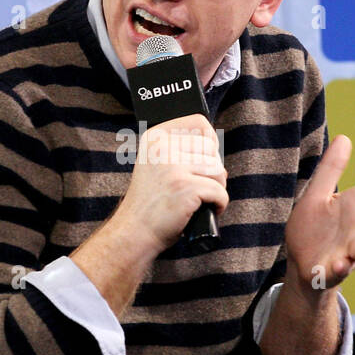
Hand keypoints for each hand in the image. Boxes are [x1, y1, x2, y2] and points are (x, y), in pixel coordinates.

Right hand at [108, 114, 227, 254]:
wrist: (135, 231)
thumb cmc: (151, 202)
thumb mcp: (156, 165)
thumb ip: (178, 149)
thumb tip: (215, 144)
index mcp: (155, 137)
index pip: (199, 122)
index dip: (209, 141)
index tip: (204, 159)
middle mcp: (162, 147)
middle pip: (212, 149)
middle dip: (213, 171)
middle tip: (197, 188)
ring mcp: (173, 167)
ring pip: (219, 170)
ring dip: (216, 188)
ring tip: (199, 200)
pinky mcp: (185, 188)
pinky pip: (220, 192)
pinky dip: (218, 205)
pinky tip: (204, 210)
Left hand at [284, 135, 354, 292]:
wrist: (300, 263)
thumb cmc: (314, 227)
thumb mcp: (317, 195)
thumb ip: (330, 169)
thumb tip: (344, 137)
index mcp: (352, 208)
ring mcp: (347, 252)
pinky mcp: (331, 271)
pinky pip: (337, 270)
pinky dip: (340, 268)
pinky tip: (340, 263)